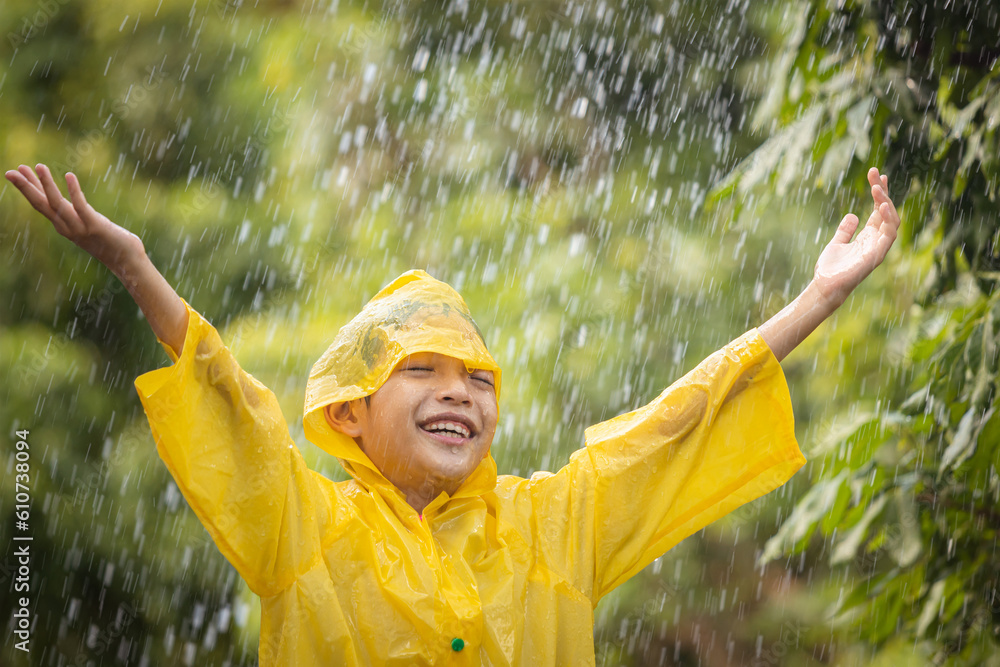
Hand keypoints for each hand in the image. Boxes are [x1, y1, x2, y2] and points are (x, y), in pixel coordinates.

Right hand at [5, 163, 144, 274]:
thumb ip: (77, 214)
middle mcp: (66, 227)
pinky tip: (69, 175)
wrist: (127, 260)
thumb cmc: (110, 241)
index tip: (17, 170)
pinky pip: (80, 206)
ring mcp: (79, 228)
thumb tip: (68, 203)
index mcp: (63, 225)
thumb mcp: (88, 224)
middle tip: (10, 171)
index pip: (41, 203)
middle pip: (41, 205)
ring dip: (47, 185)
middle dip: (25, 188)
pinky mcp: (94, 226)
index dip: (29, 187)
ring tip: (38, 166)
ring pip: (57, 204)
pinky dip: (74, 191)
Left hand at [812, 167, 900, 306]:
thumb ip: (845, 230)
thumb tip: (852, 215)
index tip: (876, 175)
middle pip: (886, 211)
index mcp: (868, 236)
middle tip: (875, 173)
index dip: (879, 193)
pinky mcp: (877, 255)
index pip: (878, 210)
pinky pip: (889, 235)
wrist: (825, 287)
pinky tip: (881, 205)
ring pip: (891, 221)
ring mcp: (878, 248)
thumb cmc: (831, 269)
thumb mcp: (836, 243)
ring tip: (877, 187)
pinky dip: (888, 220)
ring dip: (886, 202)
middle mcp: (876, 240)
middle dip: (882, 191)